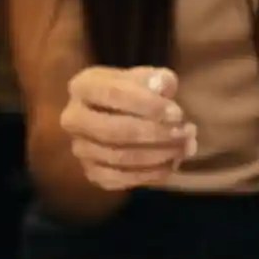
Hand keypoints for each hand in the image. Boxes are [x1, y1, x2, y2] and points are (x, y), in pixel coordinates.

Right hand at [60, 66, 196, 190]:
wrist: (117, 116)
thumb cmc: (134, 93)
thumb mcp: (146, 78)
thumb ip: (156, 79)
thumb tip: (160, 85)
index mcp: (82, 86)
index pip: (113, 94)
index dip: (148, 105)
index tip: (178, 113)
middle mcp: (72, 118)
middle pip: (113, 130)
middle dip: (155, 133)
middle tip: (187, 132)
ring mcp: (80, 148)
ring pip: (119, 157)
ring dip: (158, 155)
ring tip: (186, 147)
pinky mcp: (91, 173)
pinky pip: (120, 179)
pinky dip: (150, 174)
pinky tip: (172, 164)